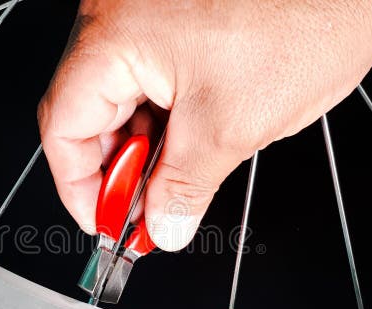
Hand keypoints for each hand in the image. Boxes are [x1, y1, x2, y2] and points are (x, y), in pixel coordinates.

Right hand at [38, 0, 371, 249]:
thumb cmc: (307, 21)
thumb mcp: (231, 127)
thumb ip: (183, 188)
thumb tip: (161, 225)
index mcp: (113, 35)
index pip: (64, 126)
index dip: (80, 187)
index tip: (105, 221)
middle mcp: (117, 15)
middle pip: (87, 112)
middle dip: (118, 171)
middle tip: (144, 213)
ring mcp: (144, 12)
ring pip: (120, 98)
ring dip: (144, 149)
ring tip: (173, 186)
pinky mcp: (173, 17)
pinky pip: (148, 78)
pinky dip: (163, 120)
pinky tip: (185, 152)